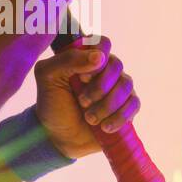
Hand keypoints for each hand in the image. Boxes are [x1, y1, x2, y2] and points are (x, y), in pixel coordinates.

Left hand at [33, 36, 141, 158]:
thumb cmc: (52, 104)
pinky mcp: (126, 107)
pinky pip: (133, 104)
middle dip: (99, 87)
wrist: (59, 138)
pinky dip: (120, 116)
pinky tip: (105, 127)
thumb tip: (99, 57)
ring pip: (126, 85)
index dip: (96, 57)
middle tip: (82, 102)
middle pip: (116, 65)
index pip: (102, 43)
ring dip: (107, 105)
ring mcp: (117, 88)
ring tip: (90, 119)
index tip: (82, 76)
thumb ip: (66, 60)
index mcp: (85, 57)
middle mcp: (104, 70)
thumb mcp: (48, 77)